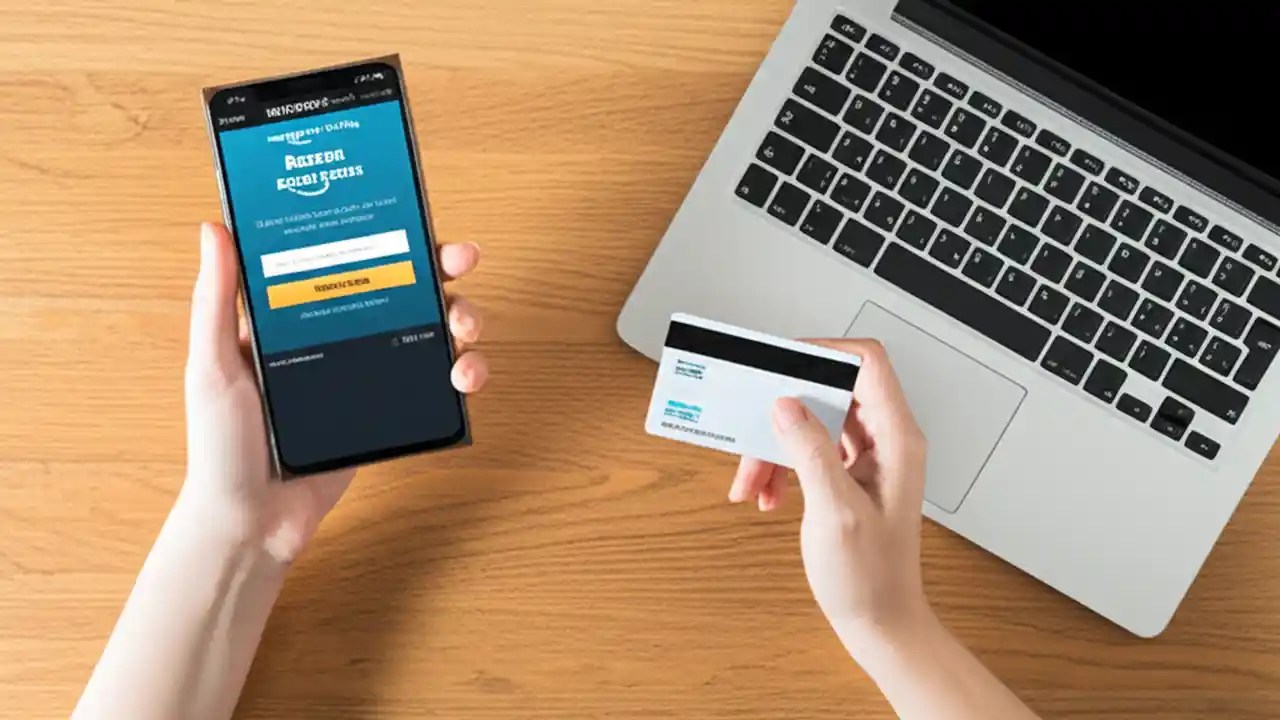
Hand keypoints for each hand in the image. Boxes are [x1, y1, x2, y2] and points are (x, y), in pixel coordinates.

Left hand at [182, 222, 487, 563]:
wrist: (253, 520)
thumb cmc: (221, 445)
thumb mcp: (212, 365)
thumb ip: (217, 300)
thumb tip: (217, 229)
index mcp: (300, 316)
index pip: (352, 259)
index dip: (389, 234)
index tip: (416, 217)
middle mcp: (342, 336)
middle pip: (406, 288)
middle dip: (443, 269)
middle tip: (463, 261)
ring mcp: (371, 374)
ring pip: (433, 331)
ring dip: (464, 319)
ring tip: (466, 332)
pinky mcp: (392, 413)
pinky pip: (437, 385)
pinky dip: (463, 374)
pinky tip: (464, 378)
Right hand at [727, 339, 929, 645]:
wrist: (880, 621)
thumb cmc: (871, 578)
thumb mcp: (835, 513)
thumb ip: (810, 452)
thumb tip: (787, 405)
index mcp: (897, 439)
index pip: (867, 363)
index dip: (823, 352)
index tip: (781, 363)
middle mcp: (886, 440)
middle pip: (829, 390)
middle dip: (784, 410)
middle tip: (751, 422)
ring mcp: (868, 457)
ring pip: (811, 422)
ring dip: (774, 445)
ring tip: (751, 478)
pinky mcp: (848, 474)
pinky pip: (808, 449)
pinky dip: (781, 465)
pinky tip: (766, 492)